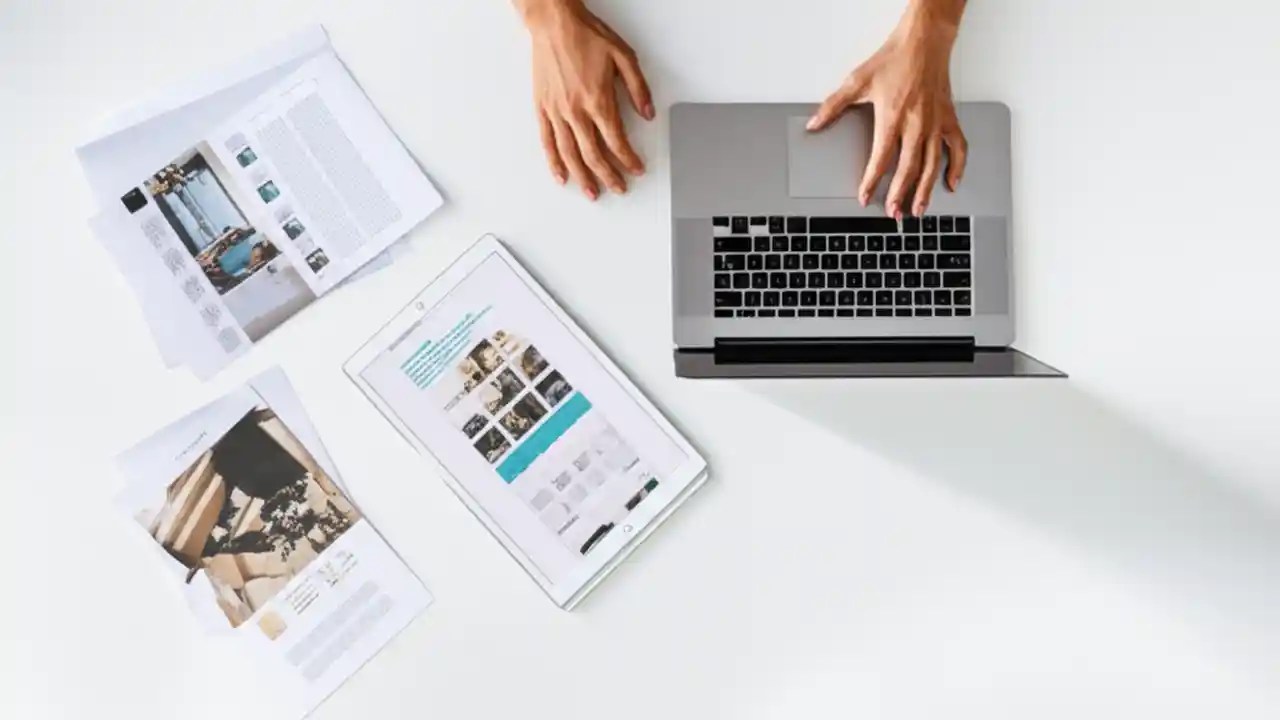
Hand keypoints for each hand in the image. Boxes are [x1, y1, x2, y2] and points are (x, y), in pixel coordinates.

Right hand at [518, 0, 653, 199]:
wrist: (554, 23)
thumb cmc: (586, 35)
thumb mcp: (624, 56)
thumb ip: (638, 88)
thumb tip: (648, 113)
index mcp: (598, 100)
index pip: (616, 140)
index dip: (628, 159)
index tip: (636, 169)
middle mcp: (576, 111)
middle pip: (594, 154)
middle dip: (609, 175)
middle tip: (619, 188)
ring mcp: (557, 111)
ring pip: (570, 154)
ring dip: (583, 177)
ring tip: (592, 192)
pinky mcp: (542, 108)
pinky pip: (547, 141)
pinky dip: (554, 162)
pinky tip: (561, 176)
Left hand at [807, 0, 967, 218]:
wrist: (923, 42)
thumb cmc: (893, 59)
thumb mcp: (856, 81)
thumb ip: (833, 106)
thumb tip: (814, 124)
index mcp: (892, 117)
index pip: (880, 159)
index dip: (871, 182)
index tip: (864, 198)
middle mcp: (916, 124)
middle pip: (908, 169)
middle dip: (900, 194)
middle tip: (894, 213)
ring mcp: (935, 123)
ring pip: (932, 165)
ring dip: (925, 190)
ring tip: (918, 209)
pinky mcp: (949, 118)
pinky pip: (957, 148)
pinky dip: (956, 167)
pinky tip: (951, 184)